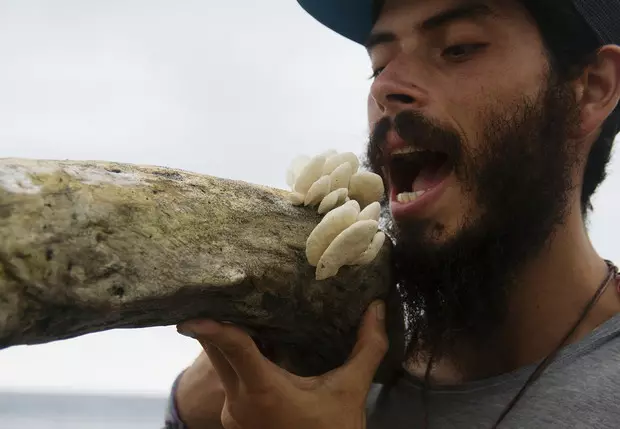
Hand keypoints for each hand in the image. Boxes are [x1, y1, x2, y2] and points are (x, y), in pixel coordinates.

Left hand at [177, 300, 387, 428]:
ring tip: (237, 305)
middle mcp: (237, 401)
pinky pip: (226, 378)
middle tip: (220, 288)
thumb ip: (366, 349)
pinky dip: (233, 358)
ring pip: (219, 365)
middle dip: (214, 321)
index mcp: (262, 391)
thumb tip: (377, 308)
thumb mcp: (351, 392)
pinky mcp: (232, 417)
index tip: (190, 310)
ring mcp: (230, 412)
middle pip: (217, 352)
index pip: (232, 348)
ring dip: (224, 339)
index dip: (211, 326)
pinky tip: (251, 339)